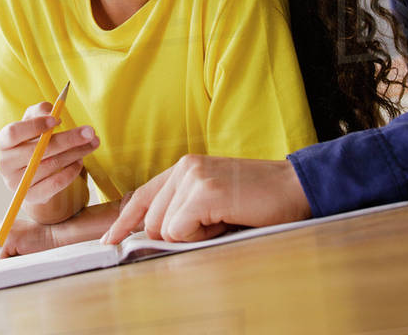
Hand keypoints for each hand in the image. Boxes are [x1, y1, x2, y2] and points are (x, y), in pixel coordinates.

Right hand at [0, 102, 98, 205]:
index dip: (35, 126)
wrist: (28, 170)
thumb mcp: (32, 121)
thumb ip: (40, 111)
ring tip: (92, 143)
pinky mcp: (31, 197)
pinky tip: (80, 160)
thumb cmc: (31, 139)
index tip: (58, 120)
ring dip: (76, 153)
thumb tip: (53, 112)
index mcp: (2, 142)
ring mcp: (16, 183)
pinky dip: (71, 172)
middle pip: (38, 151)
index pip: (14, 133)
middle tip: (90, 132)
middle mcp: (5, 164)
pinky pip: (55, 184)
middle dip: (68, 139)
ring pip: (51, 165)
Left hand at [0, 218, 54, 263]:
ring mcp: (2, 230)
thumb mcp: (17, 252)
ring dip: (2, 266)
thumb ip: (1, 257)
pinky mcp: (8, 237)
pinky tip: (23, 256)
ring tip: (20, 259)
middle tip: (10, 266)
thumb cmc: (40, 249)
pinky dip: (8, 266)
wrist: (58, 238)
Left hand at [100, 155, 311, 243]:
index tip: (110, 240)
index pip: (143, 196)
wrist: (296, 188)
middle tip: (216, 223)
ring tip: (223, 219)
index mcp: (185, 167)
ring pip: (164, 229)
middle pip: (153, 222)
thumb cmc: (260, 201)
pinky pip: (180, 231)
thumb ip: (185, 209)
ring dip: (194, 236)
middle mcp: (184, 167)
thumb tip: (157, 235)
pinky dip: (202, 236)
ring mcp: (193, 178)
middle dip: (180, 235)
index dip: (125, 221)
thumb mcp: (214, 200)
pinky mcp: (203, 193)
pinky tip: (225, 220)